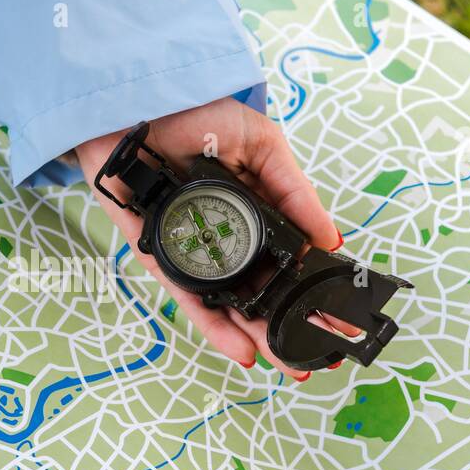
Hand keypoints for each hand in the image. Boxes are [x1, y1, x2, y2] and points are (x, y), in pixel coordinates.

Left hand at [75, 96, 346, 380]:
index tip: (337, 318)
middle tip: (316, 360)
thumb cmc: (195, 112)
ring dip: (256, 338)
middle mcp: (224, 235)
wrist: (133, 104)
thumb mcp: (261, 144)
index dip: (310, 288)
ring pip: (227, 303)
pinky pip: (188, 297)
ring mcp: (192, 249)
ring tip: (286, 365)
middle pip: (260, 291)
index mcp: (253, 209)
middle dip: (288, 327)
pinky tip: (239, 351)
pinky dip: (212, 326)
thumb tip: (331, 240)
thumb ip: (295, 191)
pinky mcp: (157, 256)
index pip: (287, 259)